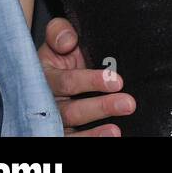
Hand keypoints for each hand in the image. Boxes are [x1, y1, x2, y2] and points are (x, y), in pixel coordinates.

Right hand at [38, 17, 135, 135]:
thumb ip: (59, 31)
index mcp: (43, 76)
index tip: (117, 80)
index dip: (90, 81)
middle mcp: (45, 102)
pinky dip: (89, 140)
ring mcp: (52, 120)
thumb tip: (67, 41)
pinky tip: (109, 137)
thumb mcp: (57, 37)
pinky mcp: (59, 132)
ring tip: (116, 132)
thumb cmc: (61, 52)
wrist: (59, 61)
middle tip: (128, 103)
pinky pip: (71, 141)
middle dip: (100, 107)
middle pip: (70, 110)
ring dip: (93, 134)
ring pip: (69, 130)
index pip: (66, 82)